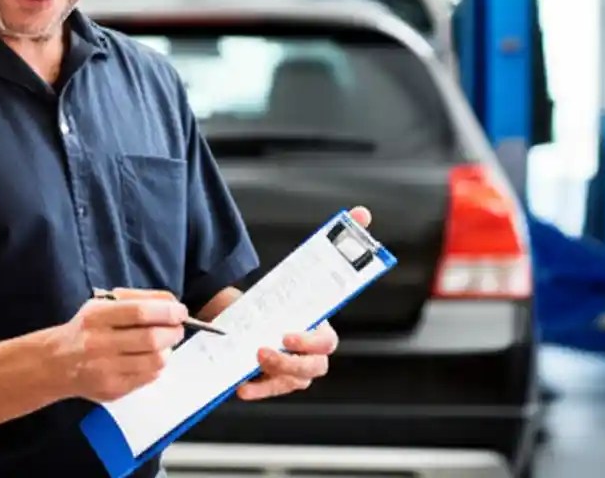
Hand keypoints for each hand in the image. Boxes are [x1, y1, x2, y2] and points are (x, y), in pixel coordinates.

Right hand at [51, 288, 186, 402]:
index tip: (180, 311)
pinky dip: (156, 365)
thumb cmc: (86, 329)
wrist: (56, 363)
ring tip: (163, 343)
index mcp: (96, 317)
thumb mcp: (102, 304)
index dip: (167, 311)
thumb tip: (172, 303)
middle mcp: (99, 344)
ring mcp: (106, 370)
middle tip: (177, 327)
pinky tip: (148, 358)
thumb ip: (137, 299)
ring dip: (167, 350)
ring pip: (155, 361)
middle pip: (152, 339)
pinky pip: (149, 377)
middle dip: (173, 331)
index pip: (140, 312)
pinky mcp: (114, 390)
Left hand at [235, 205, 369, 400]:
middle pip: (314, 367)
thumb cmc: (283, 294)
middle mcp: (311, 353)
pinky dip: (258, 390)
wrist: (251, 311)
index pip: (327, 341)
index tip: (290, 334)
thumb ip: (334, 243)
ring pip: (294, 380)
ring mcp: (294, 369)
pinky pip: (270, 389)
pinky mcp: (274, 379)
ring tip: (251, 361)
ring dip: (274, 375)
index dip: (311, 341)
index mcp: (319, 328)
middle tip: (264, 349)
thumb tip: (362, 213)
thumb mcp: (298, 268)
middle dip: (291, 361)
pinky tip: (242, 387)